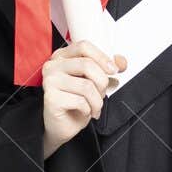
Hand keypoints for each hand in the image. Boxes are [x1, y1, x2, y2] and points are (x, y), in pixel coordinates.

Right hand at [42, 40, 126, 158]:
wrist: (62, 125)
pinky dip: (88, 109)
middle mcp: (53, 66)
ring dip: (97, 100)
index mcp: (62, 57)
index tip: (113, 70)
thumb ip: (106, 68)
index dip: (102, 57)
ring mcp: (50, 81)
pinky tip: (85, 111)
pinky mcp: (50, 98)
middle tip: (102, 93)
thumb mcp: (94, 81)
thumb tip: (121, 62)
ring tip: (95, 106)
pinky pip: (80, 101)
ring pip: (86, 85)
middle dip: (102, 82)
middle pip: (87, 65)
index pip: (84, 46)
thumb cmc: (75, 101)